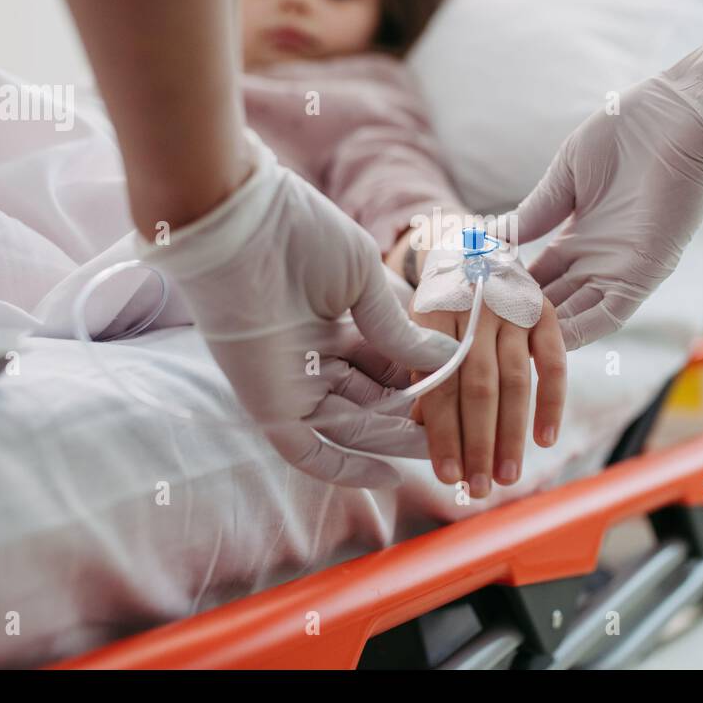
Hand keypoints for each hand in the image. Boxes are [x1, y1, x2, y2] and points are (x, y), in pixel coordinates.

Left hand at [138, 134, 456, 488]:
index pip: (386, 362)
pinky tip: (390, 477)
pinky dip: (347, 468)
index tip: (464, 388)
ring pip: (351, 426)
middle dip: (416, 417)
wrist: (239, 225)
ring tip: (443, 454)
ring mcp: (291, 382)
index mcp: (333, 320)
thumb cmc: (298, 234)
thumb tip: (448, 357)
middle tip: (462, 434)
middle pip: (372, 399)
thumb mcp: (365, 278)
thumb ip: (398, 327)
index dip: (423, 378)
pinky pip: (309, 451)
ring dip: (394, 443)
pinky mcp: (270, 406)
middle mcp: (313, 355)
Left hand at [409, 296, 565, 497]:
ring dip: (511, 435)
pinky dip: (552, 403)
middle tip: (478, 488)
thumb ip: (423, 372)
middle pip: (480, 387)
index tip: (447, 474)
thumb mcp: (417, 326)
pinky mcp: (545, 312)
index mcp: (436, 312)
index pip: (441, 383)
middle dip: (479, 443)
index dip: (444, 432)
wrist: (471, 244)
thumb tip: (423, 429)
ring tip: (506, 476)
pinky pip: (554, 363)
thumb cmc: (441, 300)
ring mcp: (515, 310)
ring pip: (516, 382)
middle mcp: (478, 310)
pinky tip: (544, 439)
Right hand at [503, 19, 702, 350]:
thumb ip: (535, 211)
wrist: (677, 117)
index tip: (476, 302)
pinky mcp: (644, 273)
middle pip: (552, 301)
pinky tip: (551, 343)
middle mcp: (597, 258)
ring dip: (545, 331)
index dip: (509, 290)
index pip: (538, 276)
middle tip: (485, 335)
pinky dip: (582, 330)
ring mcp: (620, 268)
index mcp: (579, 235)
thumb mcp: (566, 175)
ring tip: (508, 348)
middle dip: (522, 318)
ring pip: (576, 314)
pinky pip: (610, 314)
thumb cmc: (628, 133)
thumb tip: (494, 239)